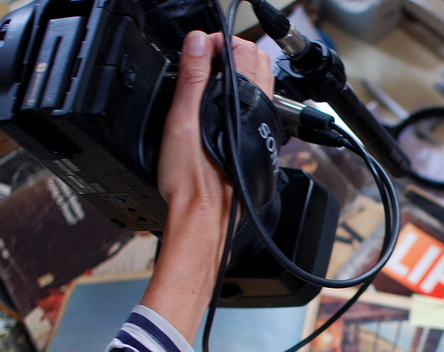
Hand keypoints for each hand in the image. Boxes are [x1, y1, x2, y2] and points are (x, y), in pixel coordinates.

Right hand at [157, 31, 273, 223]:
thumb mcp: (182, 120)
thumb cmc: (192, 180)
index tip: (196, 52)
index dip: (215, 44)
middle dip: (229, 55)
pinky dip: (240, 101)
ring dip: (236, 77)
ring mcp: (261, 130)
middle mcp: (259, 115)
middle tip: (201, 64)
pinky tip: (219, 113)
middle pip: (256, 63)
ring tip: (207, 86)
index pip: (242, 50)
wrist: (204, 217)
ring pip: (259, 86)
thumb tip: (198, 43)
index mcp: (243, 104)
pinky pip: (256, 110)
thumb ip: (193, 77)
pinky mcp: (258, 144)